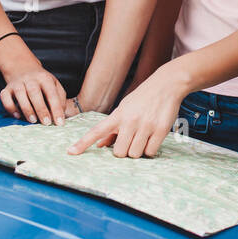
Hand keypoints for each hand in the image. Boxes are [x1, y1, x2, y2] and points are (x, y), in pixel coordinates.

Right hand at [0, 66, 67, 125]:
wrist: (23, 68)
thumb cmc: (42, 82)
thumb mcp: (55, 85)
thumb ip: (60, 99)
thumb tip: (61, 114)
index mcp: (45, 78)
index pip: (52, 93)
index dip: (56, 108)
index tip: (60, 122)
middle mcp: (30, 79)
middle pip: (34, 92)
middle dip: (41, 109)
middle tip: (46, 123)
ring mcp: (17, 83)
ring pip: (20, 93)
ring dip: (26, 108)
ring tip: (33, 121)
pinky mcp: (7, 88)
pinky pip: (5, 97)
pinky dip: (10, 107)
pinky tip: (17, 115)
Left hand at [66, 64, 188, 157]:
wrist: (167, 84)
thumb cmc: (143, 98)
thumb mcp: (125, 108)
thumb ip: (113, 128)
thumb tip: (100, 144)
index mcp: (118, 114)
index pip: (97, 130)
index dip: (83, 143)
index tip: (70, 152)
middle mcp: (130, 121)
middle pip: (119, 153)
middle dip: (123, 151)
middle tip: (130, 140)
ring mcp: (145, 126)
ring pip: (135, 154)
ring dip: (138, 150)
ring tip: (142, 137)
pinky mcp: (160, 130)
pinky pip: (150, 152)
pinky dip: (150, 150)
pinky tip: (152, 138)